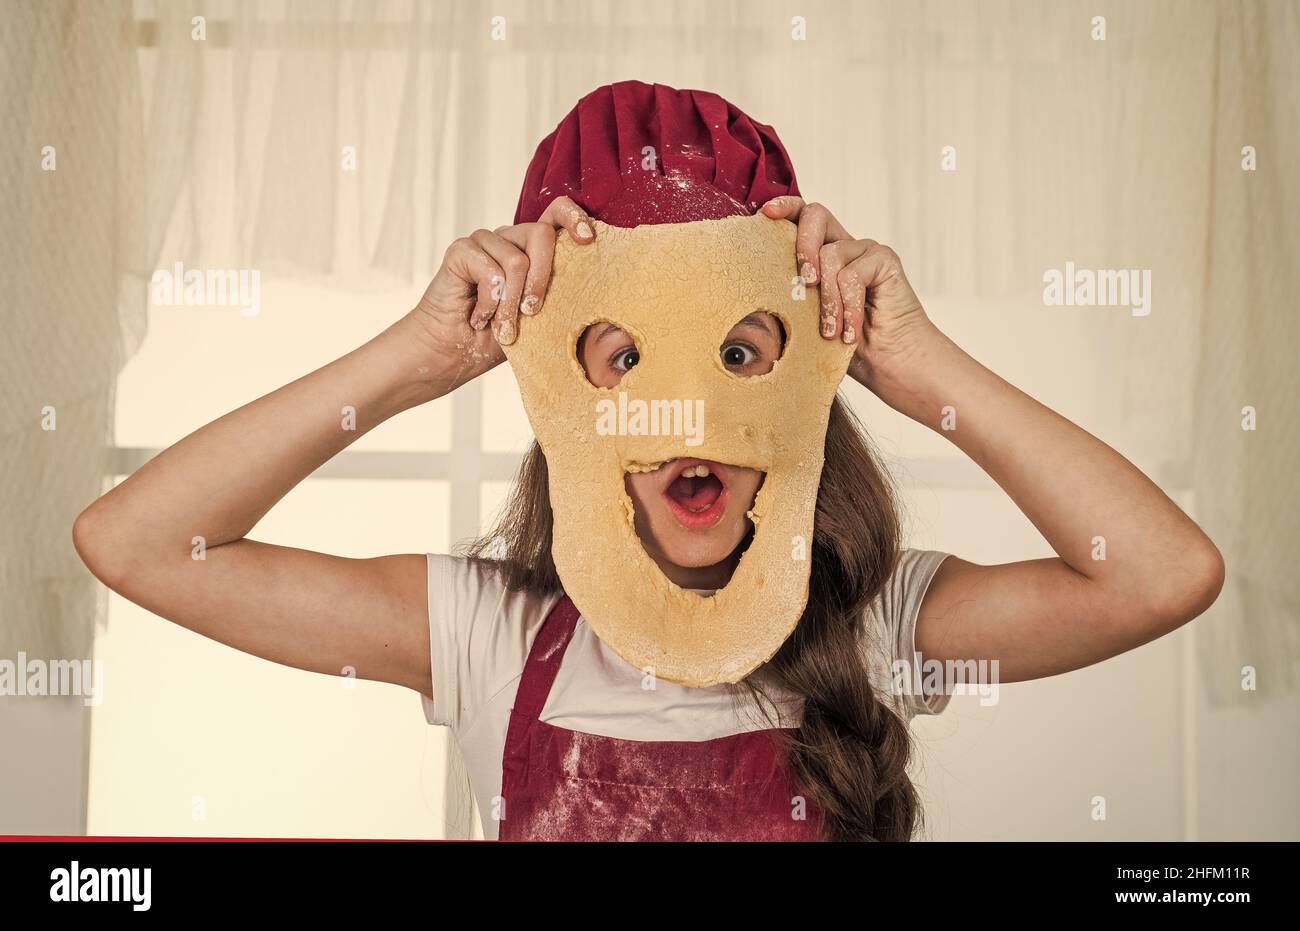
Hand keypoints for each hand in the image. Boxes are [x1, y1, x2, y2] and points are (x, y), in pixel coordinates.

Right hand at [409, 196, 595, 383]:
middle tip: (531, 313)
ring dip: (510, 304)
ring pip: (516, 260)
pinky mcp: (461, 250)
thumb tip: (594, 288)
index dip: (574, 217)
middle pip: (541, 233)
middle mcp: (509, 239)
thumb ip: (559, 295)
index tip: (586, 240)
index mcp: (533, 250)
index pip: (557, 213)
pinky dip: (488, 303)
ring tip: (501, 327)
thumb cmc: (498, 338)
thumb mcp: (540, 319)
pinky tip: (477, 317)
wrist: (454, 353)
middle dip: (541, 280)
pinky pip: (489, 271)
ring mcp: (485, 241)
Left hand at [759, 197, 936, 392]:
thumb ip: (791, 297)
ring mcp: (866, 250)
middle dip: (801, 247)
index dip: (785, 207)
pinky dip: (848, 307)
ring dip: (827, 299)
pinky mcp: (885, 260)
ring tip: (831, 332)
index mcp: (823, 254)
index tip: (765, 214)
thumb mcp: (808, 321)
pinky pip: (852, 275)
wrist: (890, 364)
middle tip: (804, 285)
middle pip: (816, 215)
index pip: (802, 216)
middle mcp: (845, 245)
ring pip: (831, 255)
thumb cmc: (848, 348)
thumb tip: (749, 290)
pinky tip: (850, 332)